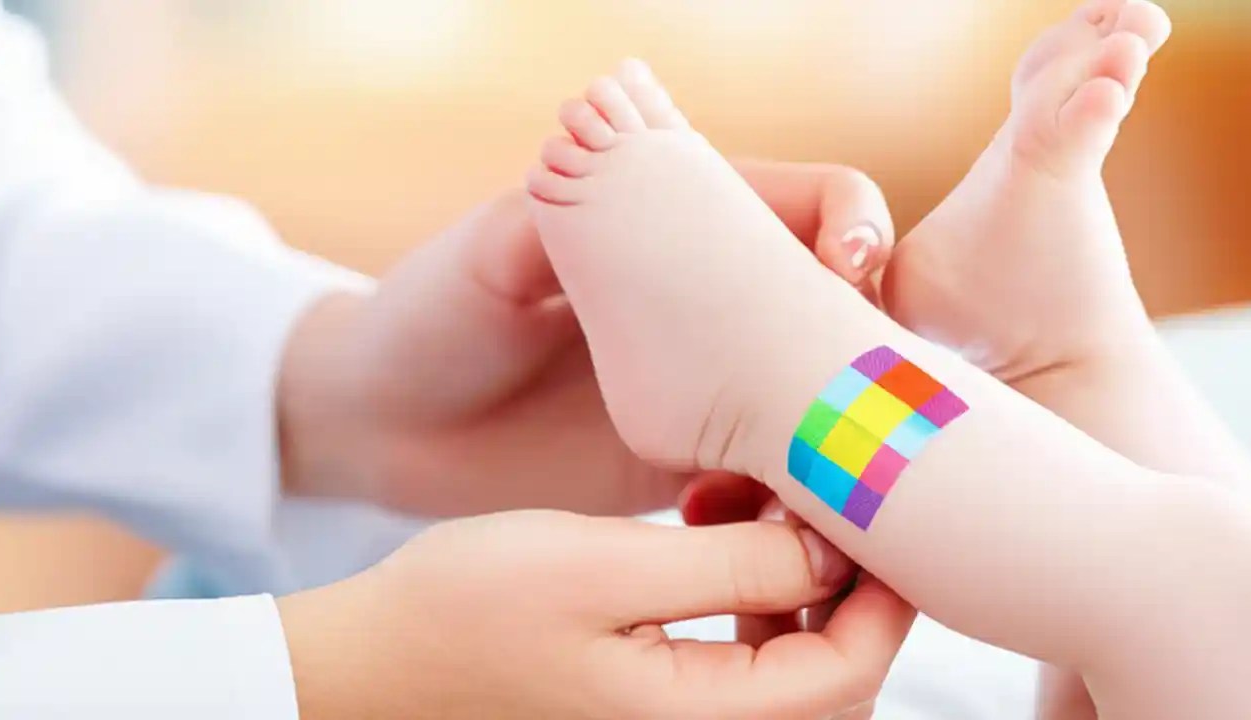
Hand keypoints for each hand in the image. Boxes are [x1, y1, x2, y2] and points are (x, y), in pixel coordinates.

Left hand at [278, 161, 893, 516]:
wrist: (387, 426)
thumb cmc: (427, 316)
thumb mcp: (490, 255)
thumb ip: (565, 223)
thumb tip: (639, 189)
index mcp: (675, 230)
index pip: (803, 203)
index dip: (850, 223)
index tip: (852, 264)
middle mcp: (711, 308)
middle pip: (834, 302)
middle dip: (873, 333)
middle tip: (873, 379)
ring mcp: (711, 389)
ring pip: (818, 393)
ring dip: (848, 420)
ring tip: (853, 455)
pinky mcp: (694, 464)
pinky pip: (773, 475)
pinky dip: (799, 491)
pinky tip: (790, 518)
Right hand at [278, 510, 914, 719]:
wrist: (369, 662)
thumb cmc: (465, 610)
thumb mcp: (601, 567)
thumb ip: (731, 563)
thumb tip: (832, 548)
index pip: (846, 674)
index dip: (881, 590)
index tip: (873, 506)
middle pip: (829, 677)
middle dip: (836, 579)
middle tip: (792, 493)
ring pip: (788, 667)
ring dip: (786, 580)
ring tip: (732, 503)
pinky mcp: (648, 709)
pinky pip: (738, 663)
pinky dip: (744, 596)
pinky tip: (702, 534)